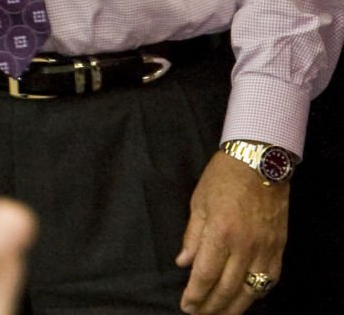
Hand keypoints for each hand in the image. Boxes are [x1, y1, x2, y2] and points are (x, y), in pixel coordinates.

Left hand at [176, 151, 288, 313]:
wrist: (259, 162)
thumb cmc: (223, 178)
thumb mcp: (198, 202)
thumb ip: (192, 236)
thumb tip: (183, 263)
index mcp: (220, 232)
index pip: (205, 275)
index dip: (195, 295)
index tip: (186, 306)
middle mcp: (244, 245)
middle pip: (227, 288)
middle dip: (211, 306)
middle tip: (198, 314)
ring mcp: (265, 249)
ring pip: (250, 290)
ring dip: (234, 307)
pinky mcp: (278, 248)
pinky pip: (269, 280)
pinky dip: (256, 293)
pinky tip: (245, 299)